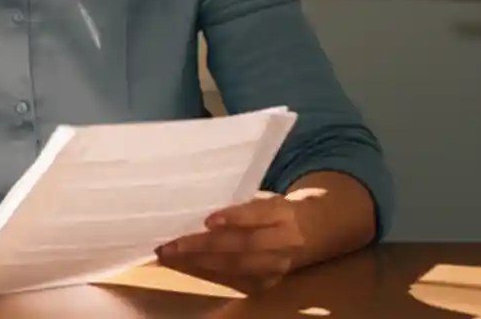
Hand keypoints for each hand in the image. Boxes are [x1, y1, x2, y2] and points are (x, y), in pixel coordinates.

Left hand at [154, 191, 305, 295]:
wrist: (310, 232)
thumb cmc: (274, 209)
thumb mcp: (263, 197)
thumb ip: (237, 202)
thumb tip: (192, 203)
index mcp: (283, 211)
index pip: (259, 214)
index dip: (235, 217)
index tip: (208, 220)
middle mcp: (285, 241)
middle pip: (244, 246)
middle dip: (204, 247)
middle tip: (171, 245)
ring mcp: (278, 266)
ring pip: (236, 268)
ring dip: (199, 263)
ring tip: (170, 256)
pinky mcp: (268, 283)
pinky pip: (233, 281)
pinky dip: (206, 273)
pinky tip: (184, 265)